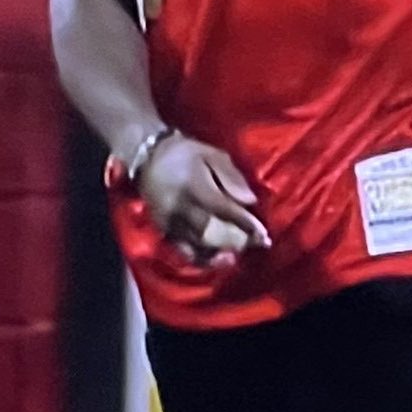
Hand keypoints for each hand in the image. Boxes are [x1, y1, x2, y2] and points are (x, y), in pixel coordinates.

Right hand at [138, 133, 271, 267]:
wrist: (148, 156)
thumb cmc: (185, 153)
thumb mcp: (212, 154)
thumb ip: (231, 176)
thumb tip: (250, 201)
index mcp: (194, 186)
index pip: (224, 210)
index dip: (245, 224)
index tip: (264, 235)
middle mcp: (180, 208)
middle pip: (211, 232)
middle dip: (236, 240)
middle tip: (256, 244)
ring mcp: (170, 222)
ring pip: (198, 246)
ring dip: (222, 252)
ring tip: (239, 252)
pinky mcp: (163, 231)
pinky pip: (184, 251)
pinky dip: (203, 258)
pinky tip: (218, 258)